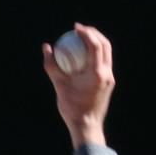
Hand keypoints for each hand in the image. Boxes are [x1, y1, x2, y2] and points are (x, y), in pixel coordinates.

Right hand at [41, 23, 114, 147]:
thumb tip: (46, 47)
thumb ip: (52, 65)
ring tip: (82, 39)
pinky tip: (83, 55)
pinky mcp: (108, 82)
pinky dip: (95, 54)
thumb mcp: (59, 86)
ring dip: (96, 42)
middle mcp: (107, 73)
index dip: (86, 33)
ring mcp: (109, 78)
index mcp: (97, 73)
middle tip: (80, 29)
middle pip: (105, 45)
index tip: (75, 28)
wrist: (87, 126)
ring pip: (106, 53)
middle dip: (93, 33)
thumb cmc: (71, 108)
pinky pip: (103, 62)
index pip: (95, 46)